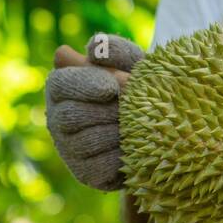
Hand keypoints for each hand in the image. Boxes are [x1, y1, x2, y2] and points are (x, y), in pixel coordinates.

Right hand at [43, 32, 143, 191]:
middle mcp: (58, 117)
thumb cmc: (144, 87)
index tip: (111, 89)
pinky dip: (120, 157)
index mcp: (64, 85)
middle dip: (105, 112)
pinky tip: (135, 147)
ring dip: (116, 133)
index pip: (59, 84)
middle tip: (129, 109)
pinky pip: (98, 167)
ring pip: (84, 142)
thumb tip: (92, 50)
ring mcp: (69, 148)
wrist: (164, 128)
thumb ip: (115, 49)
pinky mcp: (85, 173)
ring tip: (135, 125)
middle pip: (68, 116)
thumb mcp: (135, 63)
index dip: (83, 86)